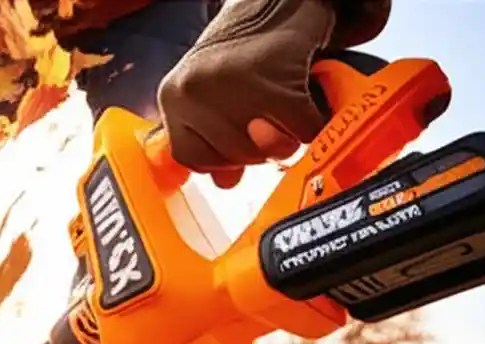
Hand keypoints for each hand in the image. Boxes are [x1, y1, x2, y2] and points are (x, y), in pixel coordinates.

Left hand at [156, 0, 339, 188]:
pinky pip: (300, 131)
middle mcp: (193, 91)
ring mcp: (231, 87)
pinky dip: (312, 127)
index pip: (191, 159)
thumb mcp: (211, 96)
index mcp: (172, 96)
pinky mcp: (274, 84)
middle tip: (268, 118)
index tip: (238, 139)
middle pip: (231, 157)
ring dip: (285, 138)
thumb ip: (211, 141)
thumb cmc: (242, 54)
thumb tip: (225, 184)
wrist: (276, 1)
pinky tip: (308, 108)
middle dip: (255, 148)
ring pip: (264, 150)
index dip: (219, 158)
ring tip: (284, 110)